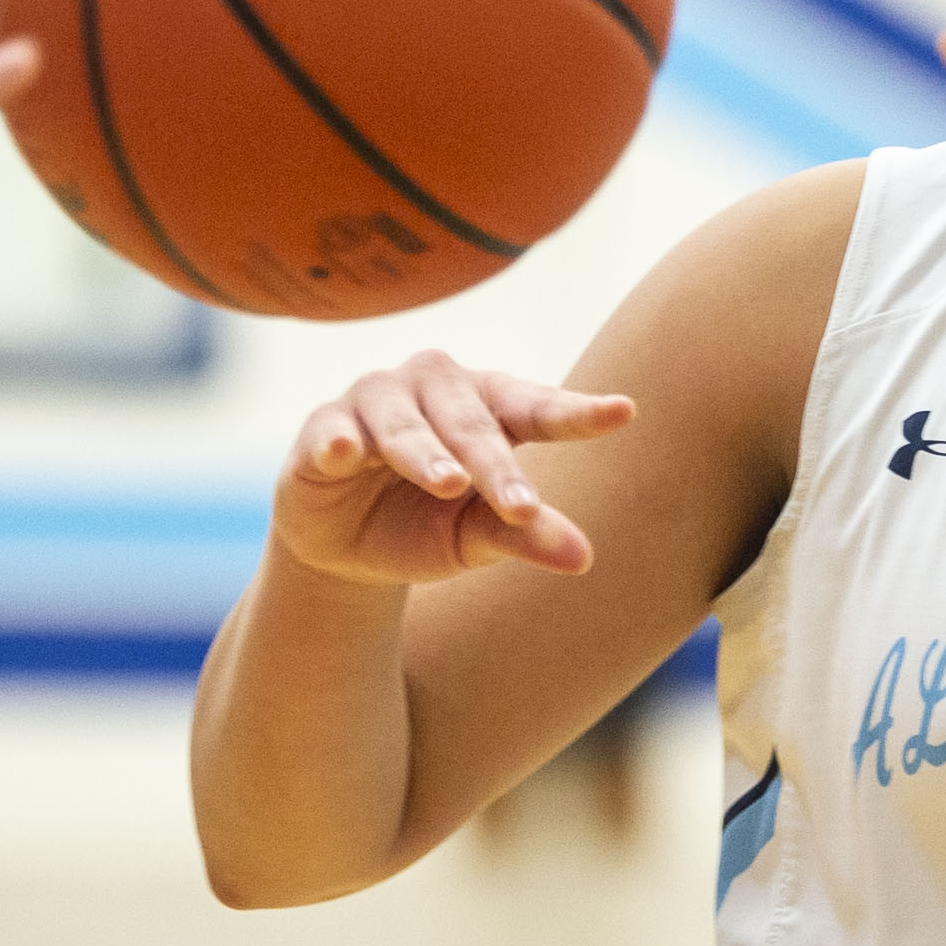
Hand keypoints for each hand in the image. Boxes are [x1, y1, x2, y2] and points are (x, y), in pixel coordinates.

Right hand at [273, 349, 634, 585]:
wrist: (343, 551)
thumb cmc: (424, 526)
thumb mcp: (476, 537)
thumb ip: (524, 535)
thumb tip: (584, 557)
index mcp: (484, 406)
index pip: (534, 407)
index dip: (575, 412)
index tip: (624, 412)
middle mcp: (432, 389)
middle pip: (470, 420)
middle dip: (495, 463)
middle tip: (523, 505)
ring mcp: (373, 402)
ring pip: (403, 422)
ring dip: (425, 452)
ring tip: (448, 482)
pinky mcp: (321, 429)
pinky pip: (330, 431)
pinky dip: (338, 440)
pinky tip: (347, 452)